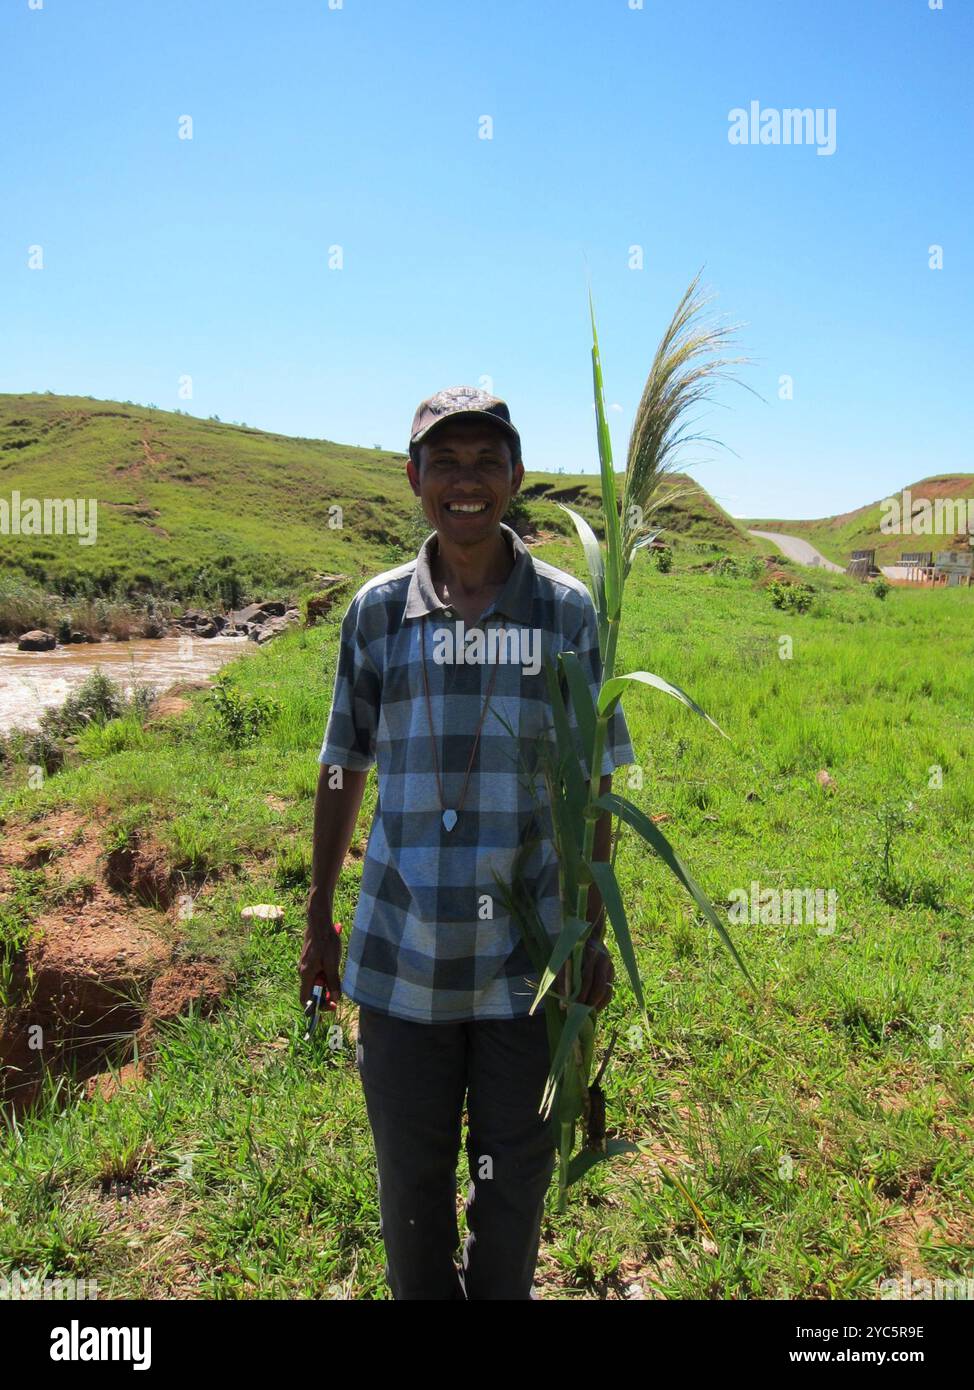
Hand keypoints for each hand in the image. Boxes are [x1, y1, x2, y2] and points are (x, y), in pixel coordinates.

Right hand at [299, 890, 342, 1008]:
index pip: (305, 1000)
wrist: (319, 924)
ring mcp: (305, 966)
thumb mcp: (332, 964)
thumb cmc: (326, 942)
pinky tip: (333, 968)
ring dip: (325, 985)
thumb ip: (333, 982)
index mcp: (306, 975)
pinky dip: (324, 977)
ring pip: (314, 983)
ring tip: (336, 978)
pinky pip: (315, 975)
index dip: (316, 1007)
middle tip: (337, 995)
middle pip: (311, 993)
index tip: (331, 1006)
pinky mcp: (309, 961)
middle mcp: (303, 973)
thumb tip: (335, 999)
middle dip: (323, 996)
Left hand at [554, 937, 613, 1012]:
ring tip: (589, 1014)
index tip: (574, 1006)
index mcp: (589, 954)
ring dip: (598, 1004)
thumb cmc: (571, 947)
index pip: (586, 978)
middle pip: (598, 986)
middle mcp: (601, 959)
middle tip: (581, 1013)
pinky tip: (596, 1007)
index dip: (581, 994)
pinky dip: (603, 999)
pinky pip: (610, 988)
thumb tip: (563, 1005)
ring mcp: (608, 964)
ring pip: (607, 989)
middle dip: (590, 1002)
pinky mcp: (611, 969)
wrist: (587, 932)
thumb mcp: (563, 959)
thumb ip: (563, 980)